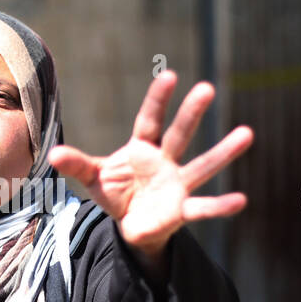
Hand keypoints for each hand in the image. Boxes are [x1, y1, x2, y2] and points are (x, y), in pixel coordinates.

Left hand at [46, 71, 252, 259]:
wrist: (130, 225)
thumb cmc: (116, 193)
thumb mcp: (94, 178)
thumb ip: (78, 165)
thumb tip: (53, 153)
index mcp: (142, 148)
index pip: (150, 120)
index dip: (158, 99)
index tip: (170, 75)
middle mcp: (165, 161)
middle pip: (179, 134)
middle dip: (191, 113)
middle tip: (207, 88)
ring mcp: (177, 184)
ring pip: (202, 165)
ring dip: (224, 151)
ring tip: (247, 133)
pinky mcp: (182, 209)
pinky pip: (204, 207)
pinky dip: (221, 206)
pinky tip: (241, 201)